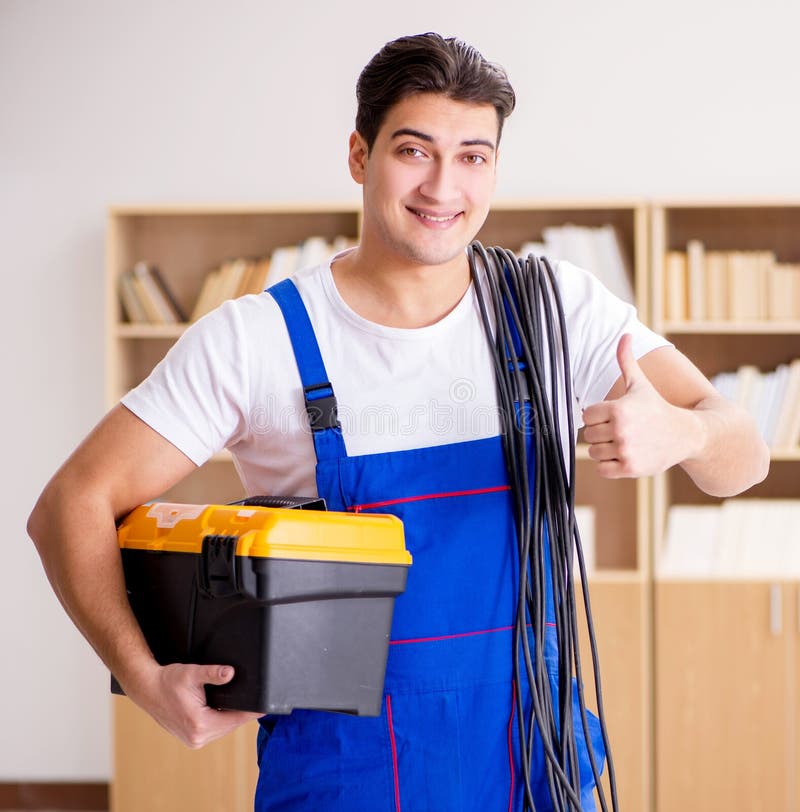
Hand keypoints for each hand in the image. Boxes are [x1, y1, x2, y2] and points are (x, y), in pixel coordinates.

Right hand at [125, 663, 262, 748]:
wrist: (148, 689)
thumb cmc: (168, 681)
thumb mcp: (192, 673)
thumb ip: (213, 673)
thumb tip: (230, 673)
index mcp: (200, 724)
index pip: (235, 719)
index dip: (252, 712)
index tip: (267, 707)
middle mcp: (198, 737)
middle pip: (231, 725)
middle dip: (242, 713)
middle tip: (258, 702)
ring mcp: (194, 740)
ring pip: (223, 729)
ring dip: (232, 718)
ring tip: (244, 704)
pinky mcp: (192, 738)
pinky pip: (215, 730)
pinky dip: (222, 721)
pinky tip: (226, 710)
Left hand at [581, 334, 698, 477]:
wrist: (685, 434)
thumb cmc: (657, 408)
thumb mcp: (640, 384)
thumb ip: (626, 361)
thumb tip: (624, 335)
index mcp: (618, 408)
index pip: (586, 415)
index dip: (598, 415)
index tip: (613, 415)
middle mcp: (620, 430)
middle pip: (588, 435)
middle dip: (601, 432)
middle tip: (620, 430)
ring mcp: (625, 450)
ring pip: (593, 452)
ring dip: (604, 449)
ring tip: (623, 442)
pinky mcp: (630, 468)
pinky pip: (602, 469)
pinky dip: (609, 465)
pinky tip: (624, 455)